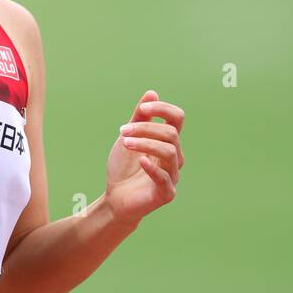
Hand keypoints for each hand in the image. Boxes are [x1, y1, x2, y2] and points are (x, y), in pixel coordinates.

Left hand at [105, 89, 185, 226]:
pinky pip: (165, 178)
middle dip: (145, 128)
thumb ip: (139, 118)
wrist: (115, 198)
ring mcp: (173, 175)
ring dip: (145, 144)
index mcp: (168, 142)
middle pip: (170, 133)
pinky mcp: (166, 193)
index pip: (177, 118)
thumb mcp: (127, 138)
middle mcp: (175, 157)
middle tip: (121, 131)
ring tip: (124, 143)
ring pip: (169, 152)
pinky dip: (153, 168)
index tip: (143, 109)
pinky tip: (140, 161)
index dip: (163, 109)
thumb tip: (151, 93)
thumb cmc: (124, 168)